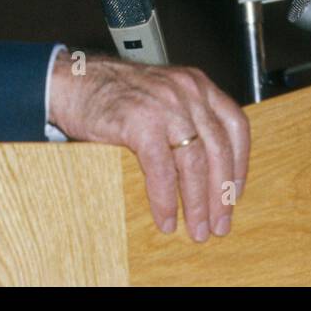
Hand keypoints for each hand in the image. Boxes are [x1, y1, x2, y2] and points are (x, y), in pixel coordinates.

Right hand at [48, 52, 249, 241]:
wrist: (71, 82)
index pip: (235, 125)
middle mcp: (186, 91)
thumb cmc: (112, 92)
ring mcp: (165, 105)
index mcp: (196, 84)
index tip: (235, 191)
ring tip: (196, 228)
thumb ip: (186, 116)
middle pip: (219, 149)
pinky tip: (165, 218)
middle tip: (219, 223)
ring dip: (197, 202)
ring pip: (194, 162)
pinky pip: (162, 170)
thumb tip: (205, 168)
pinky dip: (166, 199)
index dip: (240, 163)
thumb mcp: (162, 94)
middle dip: (221, 193)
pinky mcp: (141, 122)